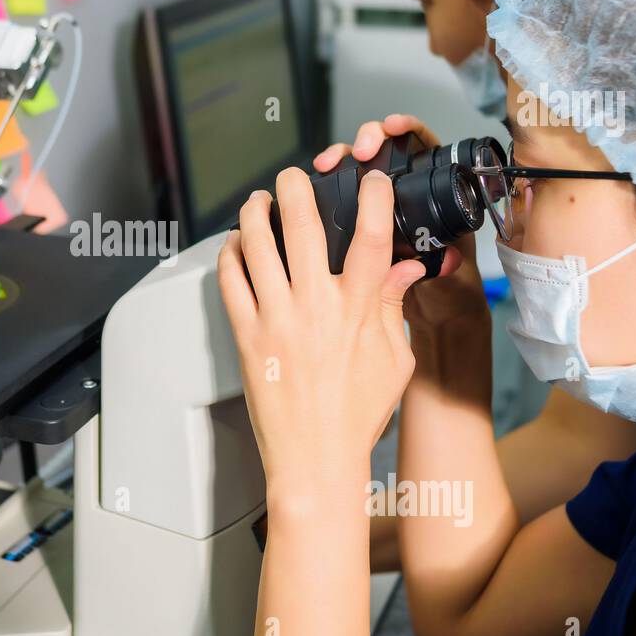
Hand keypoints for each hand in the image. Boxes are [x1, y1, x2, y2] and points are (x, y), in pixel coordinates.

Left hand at [218, 167, 425, 504]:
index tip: (371, 179)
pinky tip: (235, 245)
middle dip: (296, 187)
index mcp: (358, 310)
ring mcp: (276, 320)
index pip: (371, 237)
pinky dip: (230, 254)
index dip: (373, 198)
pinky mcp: (246, 336)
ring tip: (258, 202)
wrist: (314, 460)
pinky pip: (230, 280)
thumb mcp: (393, 361)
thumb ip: (392, 307)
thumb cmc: (357, 416)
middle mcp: (315, 307)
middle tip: (295, 176)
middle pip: (302, 225)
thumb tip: (405, 267)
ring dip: (255, 213)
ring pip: (257, 245)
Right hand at [315, 115, 488, 333]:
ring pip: (355, 166)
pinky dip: (322, 186)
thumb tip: (447, 256)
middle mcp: (406, 197)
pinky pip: (337, 195)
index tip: (393, 129)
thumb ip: (446, 268)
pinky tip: (312, 185)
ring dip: (338, 158)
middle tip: (359, 150)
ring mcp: (378, 207)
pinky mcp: (355, 223)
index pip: (422, 148)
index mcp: (436, 200)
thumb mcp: (450, 280)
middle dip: (367, 139)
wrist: (433, 317)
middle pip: (383, 149)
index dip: (408, 130)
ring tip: (326, 163)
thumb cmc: (450, 294)